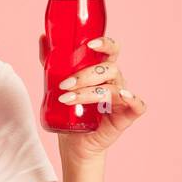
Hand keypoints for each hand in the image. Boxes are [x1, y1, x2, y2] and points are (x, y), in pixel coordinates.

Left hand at [52, 33, 146, 158]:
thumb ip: (52, 62)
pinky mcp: (126, 116)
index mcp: (103, 70)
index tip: (89, 44)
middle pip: (109, 69)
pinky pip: (138, 105)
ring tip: (66, 99)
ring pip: (113, 88)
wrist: (73, 143)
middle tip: (64, 85)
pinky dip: (133, 99)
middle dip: (84, 76)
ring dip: (88, 93)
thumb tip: (43, 38)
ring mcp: (122, 98)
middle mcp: (115, 81)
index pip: (111, 50)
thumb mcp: (57, 84)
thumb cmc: (70, 111)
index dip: (104, 44)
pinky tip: (122, 96)